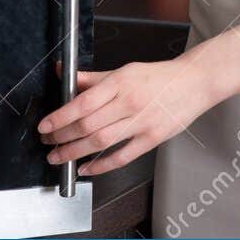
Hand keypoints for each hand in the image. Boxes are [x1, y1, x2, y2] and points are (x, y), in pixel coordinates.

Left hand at [37, 56, 216, 174]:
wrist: (194, 82)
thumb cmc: (159, 76)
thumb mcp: (124, 70)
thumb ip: (92, 78)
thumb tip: (64, 75)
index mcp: (120, 82)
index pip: (82, 103)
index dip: (59, 117)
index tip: (44, 126)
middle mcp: (130, 102)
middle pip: (87, 125)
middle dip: (61, 136)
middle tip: (47, 142)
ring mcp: (142, 122)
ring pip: (100, 142)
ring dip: (74, 152)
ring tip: (58, 157)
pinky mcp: (152, 138)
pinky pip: (122, 157)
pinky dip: (101, 166)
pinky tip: (86, 168)